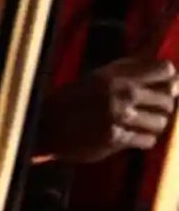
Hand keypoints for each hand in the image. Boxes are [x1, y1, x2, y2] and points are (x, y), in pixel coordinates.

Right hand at [36, 57, 178, 162]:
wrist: (45, 125)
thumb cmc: (73, 100)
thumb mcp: (98, 78)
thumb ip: (130, 72)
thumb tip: (171, 72)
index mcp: (116, 74)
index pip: (165, 70)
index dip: (169, 79)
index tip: (163, 87)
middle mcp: (120, 93)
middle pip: (167, 99)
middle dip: (161, 107)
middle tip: (146, 110)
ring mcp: (118, 116)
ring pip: (160, 122)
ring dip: (151, 125)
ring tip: (136, 124)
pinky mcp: (115, 138)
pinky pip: (147, 140)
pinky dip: (141, 140)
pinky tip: (128, 136)